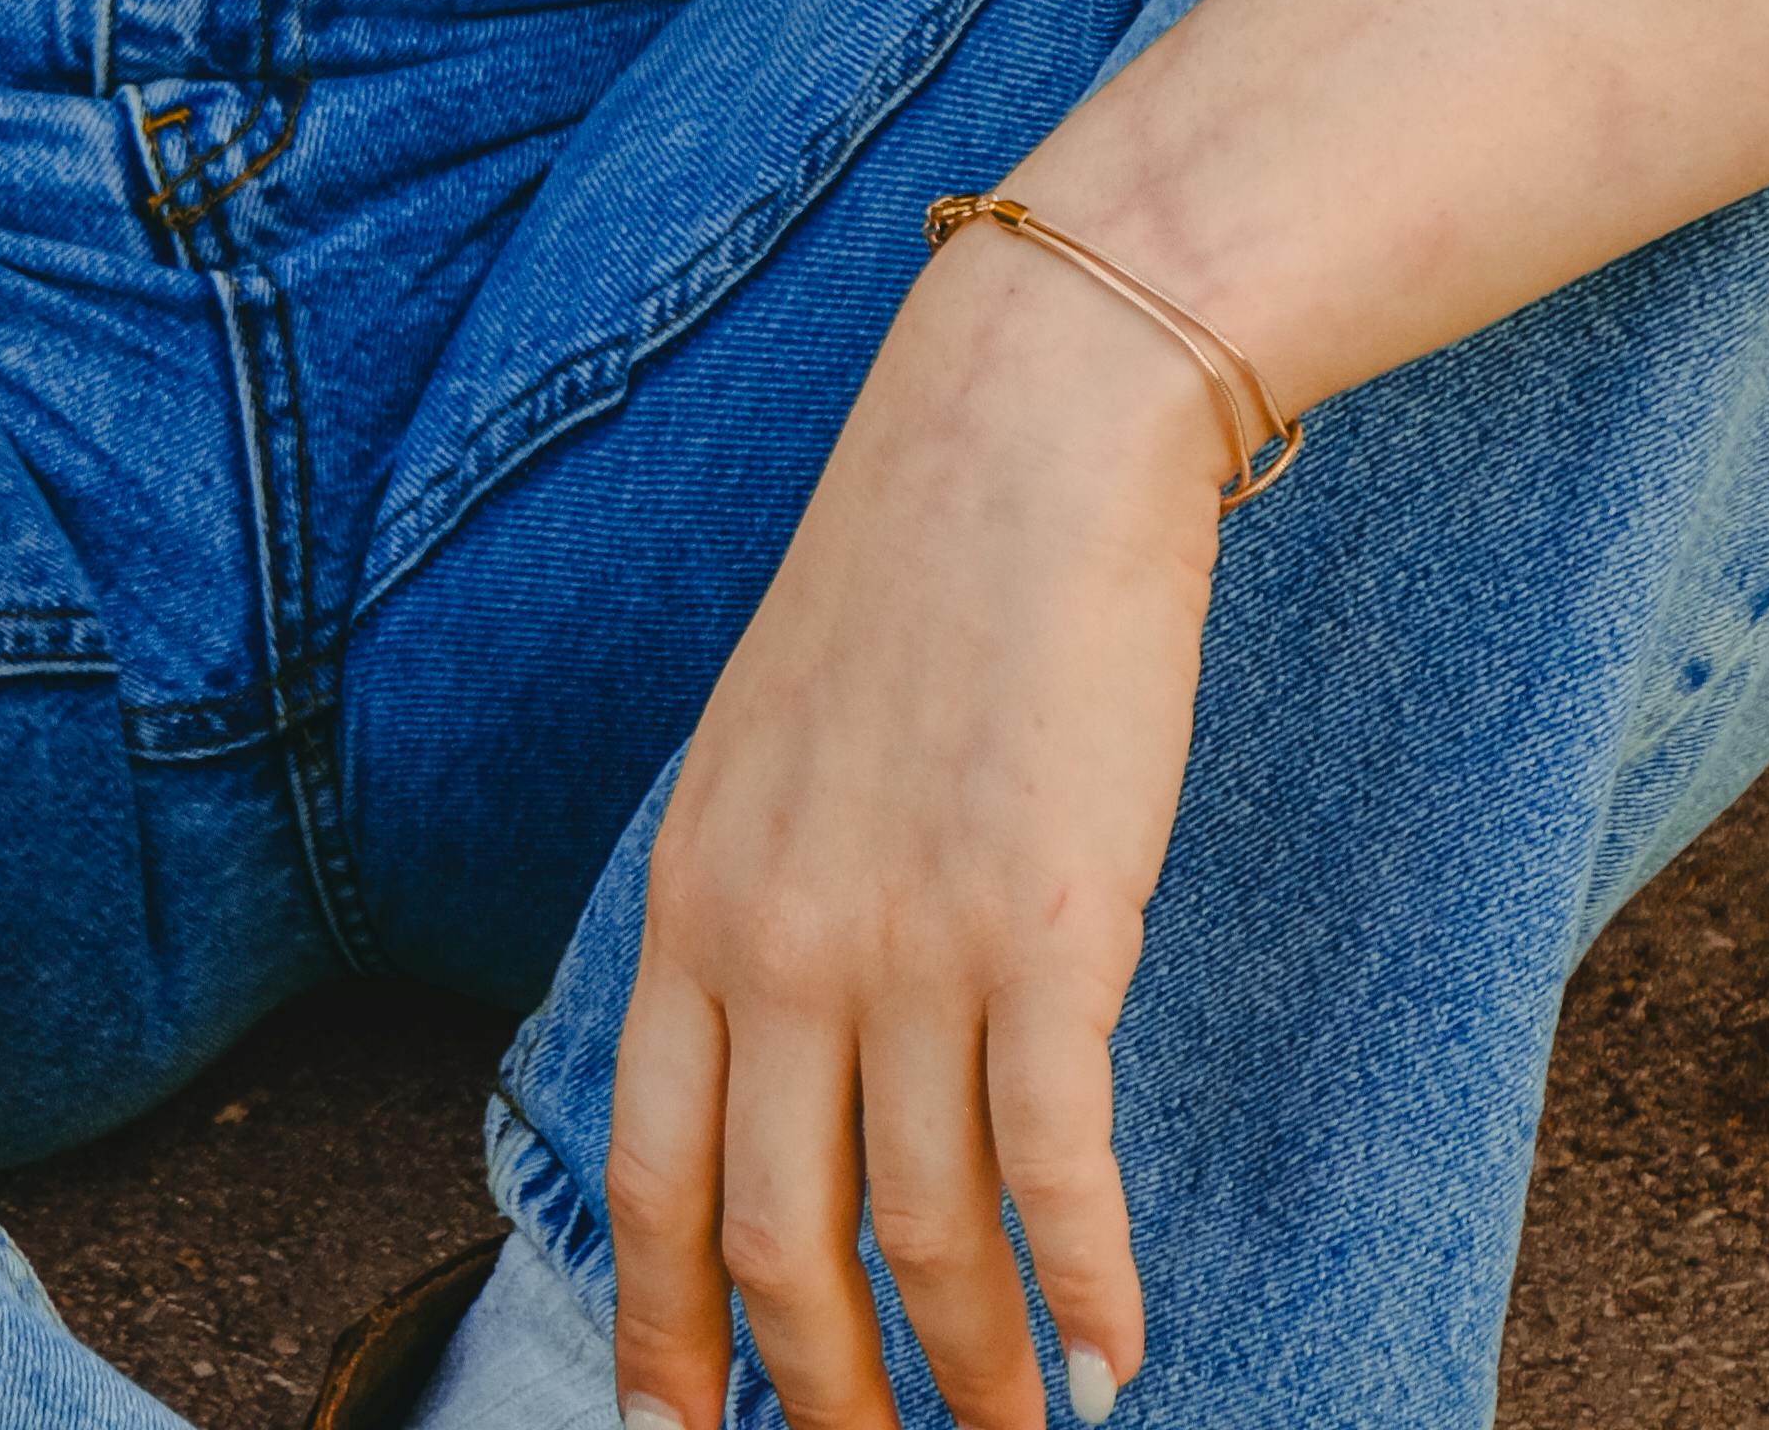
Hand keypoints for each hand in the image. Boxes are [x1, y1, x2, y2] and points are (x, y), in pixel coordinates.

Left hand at [607, 229, 1224, 1429]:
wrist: (1029, 434)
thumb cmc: (918, 579)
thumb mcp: (771, 747)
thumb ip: (758, 906)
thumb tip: (779, 1065)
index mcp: (693, 898)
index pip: (650, 1173)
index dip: (668, 1332)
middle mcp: (778, 941)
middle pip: (781, 1243)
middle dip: (827, 1396)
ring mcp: (910, 942)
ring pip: (924, 1238)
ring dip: (975, 1378)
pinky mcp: (1047, 929)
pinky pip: (1053, 1169)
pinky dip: (1088, 1288)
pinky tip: (1118, 1359)